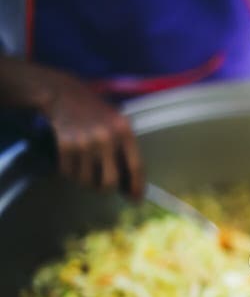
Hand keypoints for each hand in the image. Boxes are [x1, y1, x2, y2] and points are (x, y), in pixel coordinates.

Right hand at [35, 71, 142, 196]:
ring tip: (88, 170)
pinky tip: (75, 163)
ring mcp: (85, 142)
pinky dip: (72, 174)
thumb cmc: (97, 114)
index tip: (136, 200)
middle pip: (110, 182)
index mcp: (125, 132)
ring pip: (88, 181)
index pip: (136, 167)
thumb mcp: (119, 125)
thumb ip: (126, 151)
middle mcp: (106, 138)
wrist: (64, 96)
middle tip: (105, 186)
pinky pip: (70, 174)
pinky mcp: (66, 145)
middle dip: (107, 189)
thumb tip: (129, 186)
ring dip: (88, 182)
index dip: (137, 187)